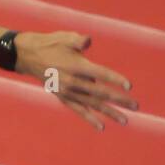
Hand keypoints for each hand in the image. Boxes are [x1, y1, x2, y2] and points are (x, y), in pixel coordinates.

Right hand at [15, 31, 136, 129]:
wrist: (28, 56)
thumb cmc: (51, 44)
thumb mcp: (65, 37)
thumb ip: (79, 40)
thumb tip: (88, 42)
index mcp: (76, 66)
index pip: (101, 74)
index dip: (115, 80)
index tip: (129, 86)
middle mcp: (73, 81)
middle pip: (100, 92)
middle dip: (119, 100)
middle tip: (135, 106)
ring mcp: (67, 91)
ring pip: (92, 104)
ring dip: (109, 112)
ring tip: (125, 120)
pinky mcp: (63, 96)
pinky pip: (78, 110)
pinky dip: (89, 118)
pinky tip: (101, 127)